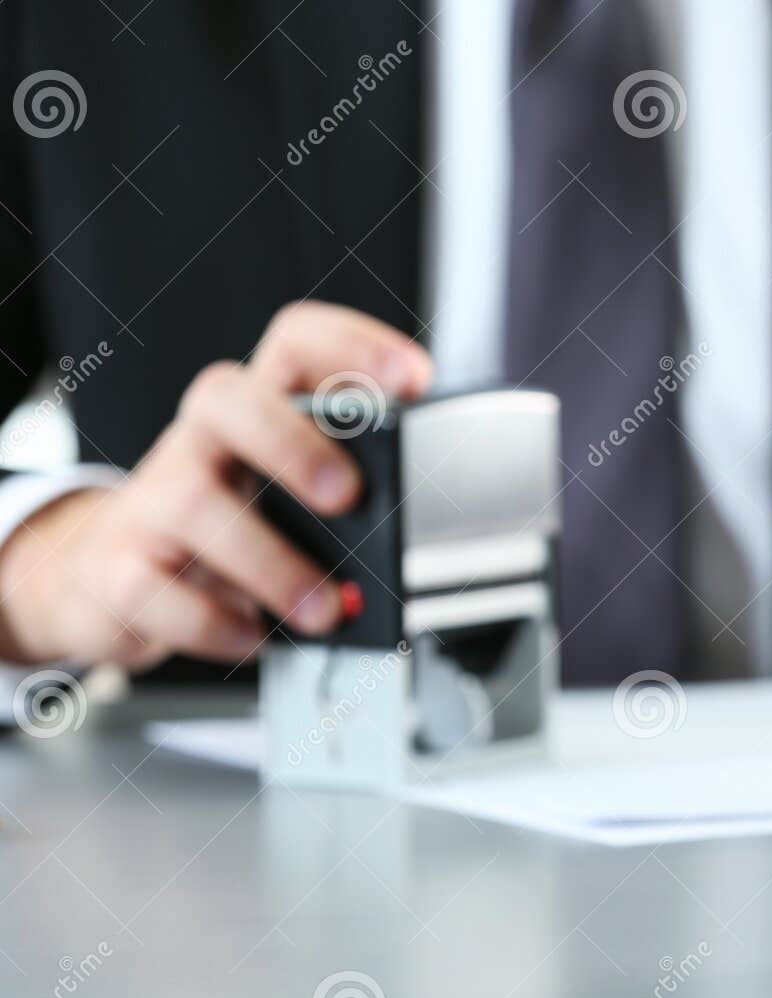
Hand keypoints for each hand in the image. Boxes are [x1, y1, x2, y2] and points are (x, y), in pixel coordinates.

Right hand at [0, 301, 431, 668]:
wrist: (113, 580)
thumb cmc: (225, 532)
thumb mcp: (286, 503)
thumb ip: (342, 507)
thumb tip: (396, 545)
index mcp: (257, 413)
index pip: (295, 343)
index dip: (353, 347)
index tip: (413, 380)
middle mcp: (200, 442)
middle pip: (227, 398)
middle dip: (293, 442)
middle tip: (349, 496)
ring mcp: (152, 501)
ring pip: (195, 504)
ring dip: (273, 564)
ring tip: (326, 611)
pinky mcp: (118, 570)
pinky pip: (156, 591)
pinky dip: (215, 622)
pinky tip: (256, 635)